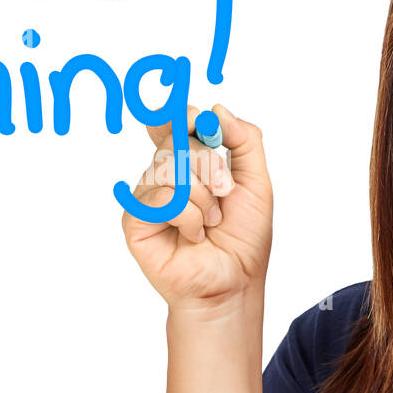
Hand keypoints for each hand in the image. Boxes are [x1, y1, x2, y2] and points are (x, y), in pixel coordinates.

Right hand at [121, 104, 272, 310]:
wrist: (233, 281)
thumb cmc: (243, 239)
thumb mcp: (257, 182)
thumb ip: (245, 141)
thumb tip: (216, 110)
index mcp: (190, 163)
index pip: (177, 122)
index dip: (185, 116)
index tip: (201, 122)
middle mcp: (165, 175)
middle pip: (177, 140)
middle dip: (210, 167)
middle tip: (224, 195)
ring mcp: (148, 196)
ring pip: (169, 169)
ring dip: (202, 199)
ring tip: (209, 223)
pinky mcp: (135, 219)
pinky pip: (161, 198)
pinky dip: (187, 217)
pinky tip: (192, 236)